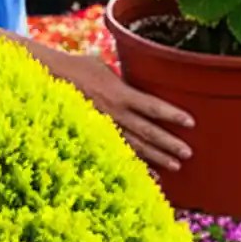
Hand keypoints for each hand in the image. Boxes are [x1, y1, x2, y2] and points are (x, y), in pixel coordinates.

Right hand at [57, 53, 194, 171]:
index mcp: (119, 93)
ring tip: (176, 166)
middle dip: (169, 143)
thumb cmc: (78, 68)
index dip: (171, 114)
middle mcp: (114, 113)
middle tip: (188, 153)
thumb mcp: (105, 66)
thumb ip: (123, 77)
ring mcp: (105, 128)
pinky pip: (120, 153)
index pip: (151, 106)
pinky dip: (137, 165)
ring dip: (157, 158)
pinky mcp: (97, 137)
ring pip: (136, 146)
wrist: (49, 81)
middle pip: (147, 131)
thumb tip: (139, 77)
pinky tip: (151, 175)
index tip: (190, 122)